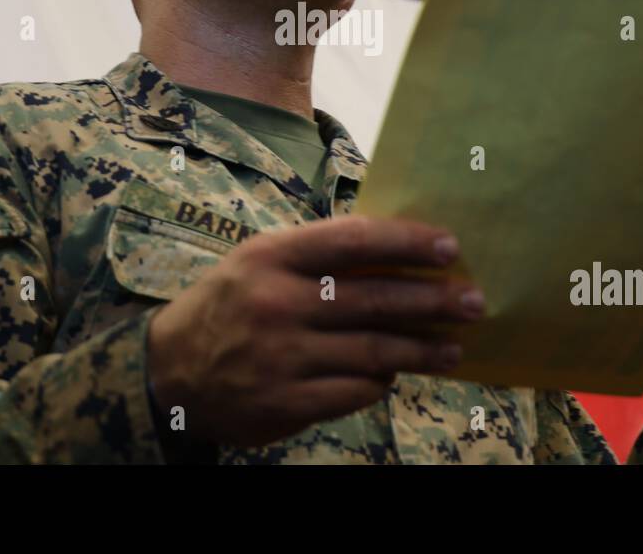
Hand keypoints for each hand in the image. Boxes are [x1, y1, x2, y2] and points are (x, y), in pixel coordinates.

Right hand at [146, 216, 482, 446]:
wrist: (169, 373)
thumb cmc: (229, 305)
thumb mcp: (258, 262)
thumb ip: (317, 254)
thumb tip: (397, 250)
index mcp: (271, 257)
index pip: (353, 240)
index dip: (406, 241)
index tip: (449, 247)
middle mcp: (277, 303)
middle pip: (373, 299)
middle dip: (432, 301)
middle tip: (473, 301)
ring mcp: (282, 357)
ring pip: (373, 351)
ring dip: (421, 349)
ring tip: (453, 346)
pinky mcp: (286, 402)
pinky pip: (354, 391)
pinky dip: (381, 382)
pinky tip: (397, 374)